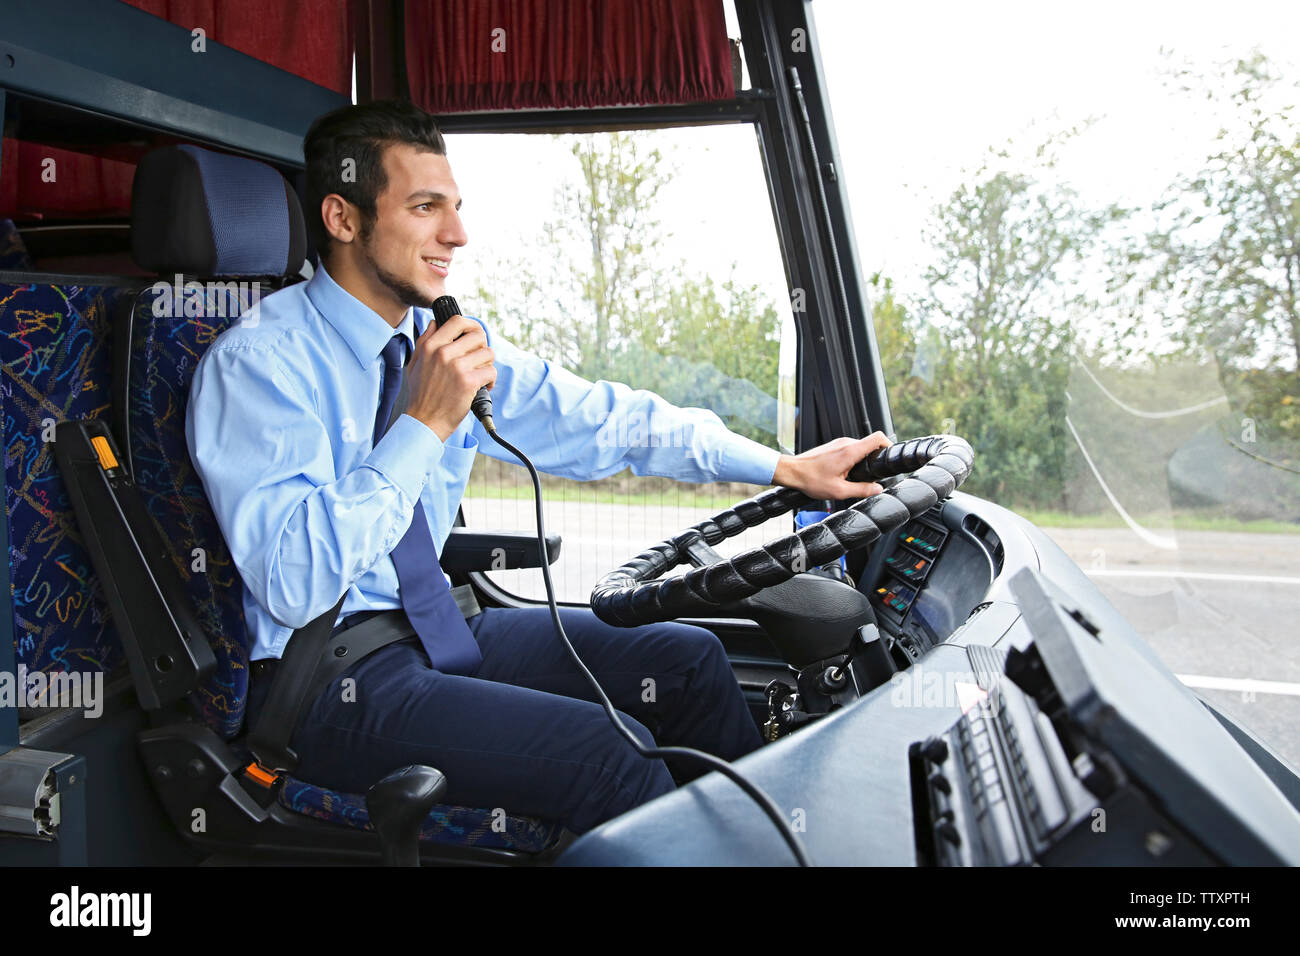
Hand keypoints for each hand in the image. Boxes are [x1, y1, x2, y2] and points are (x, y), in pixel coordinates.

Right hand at [404, 315, 496, 440]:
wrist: (424, 421)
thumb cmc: (421, 395)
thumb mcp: (415, 363)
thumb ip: (424, 341)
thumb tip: (435, 323)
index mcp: (431, 346)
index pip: (457, 321)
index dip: (471, 325)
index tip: (475, 335)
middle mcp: (443, 353)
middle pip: (478, 335)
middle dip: (482, 347)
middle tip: (479, 360)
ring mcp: (457, 367)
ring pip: (488, 353)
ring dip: (488, 365)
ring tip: (480, 375)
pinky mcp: (468, 382)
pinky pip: (491, 371)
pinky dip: (490, 381)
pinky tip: (482, 387)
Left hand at [772, 432, 892, 499]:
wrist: (792, 472)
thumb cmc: (811, 480)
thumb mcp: (839, 491)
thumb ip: (862, 490)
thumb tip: (878, 489)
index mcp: (850, 451)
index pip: (878, 438)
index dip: (889, 445)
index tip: (889, 458)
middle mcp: (845, 443)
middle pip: (870, 444)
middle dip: (875, 459)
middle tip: (872, 475)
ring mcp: (838, 443)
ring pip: (860, 448)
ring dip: (863, 460)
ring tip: (855, 476)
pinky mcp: (833, 446)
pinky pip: (850, 449)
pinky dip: (853, 459)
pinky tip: (845, 473)